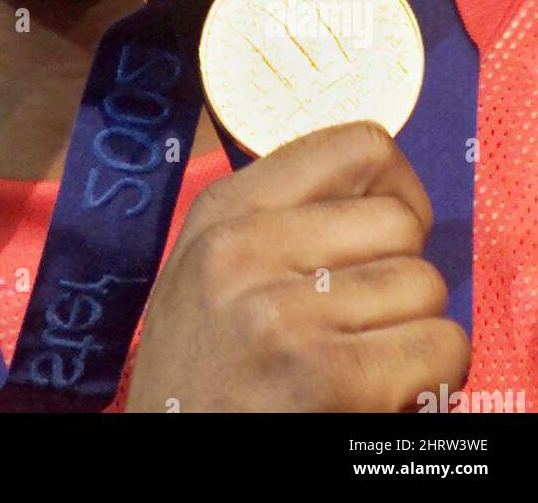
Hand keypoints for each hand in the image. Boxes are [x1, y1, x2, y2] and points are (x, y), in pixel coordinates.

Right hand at [125, 120, 469, 411]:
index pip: (357, 146)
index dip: (395, 188)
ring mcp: (283, 313)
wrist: (168, 459)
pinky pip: (438, 346)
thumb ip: (276, 220)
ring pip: (424, 285)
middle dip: (400, 271)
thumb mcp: (206, 270)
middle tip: (367, 315)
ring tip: (363, 358)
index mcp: (222, 211)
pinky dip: (429, 376)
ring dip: (411, 330)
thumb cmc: (196, 375)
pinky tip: (381, 391)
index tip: (385, 230)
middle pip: (400, 221)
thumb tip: (381, 188)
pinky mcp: (324, 377)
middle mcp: (246, 249)